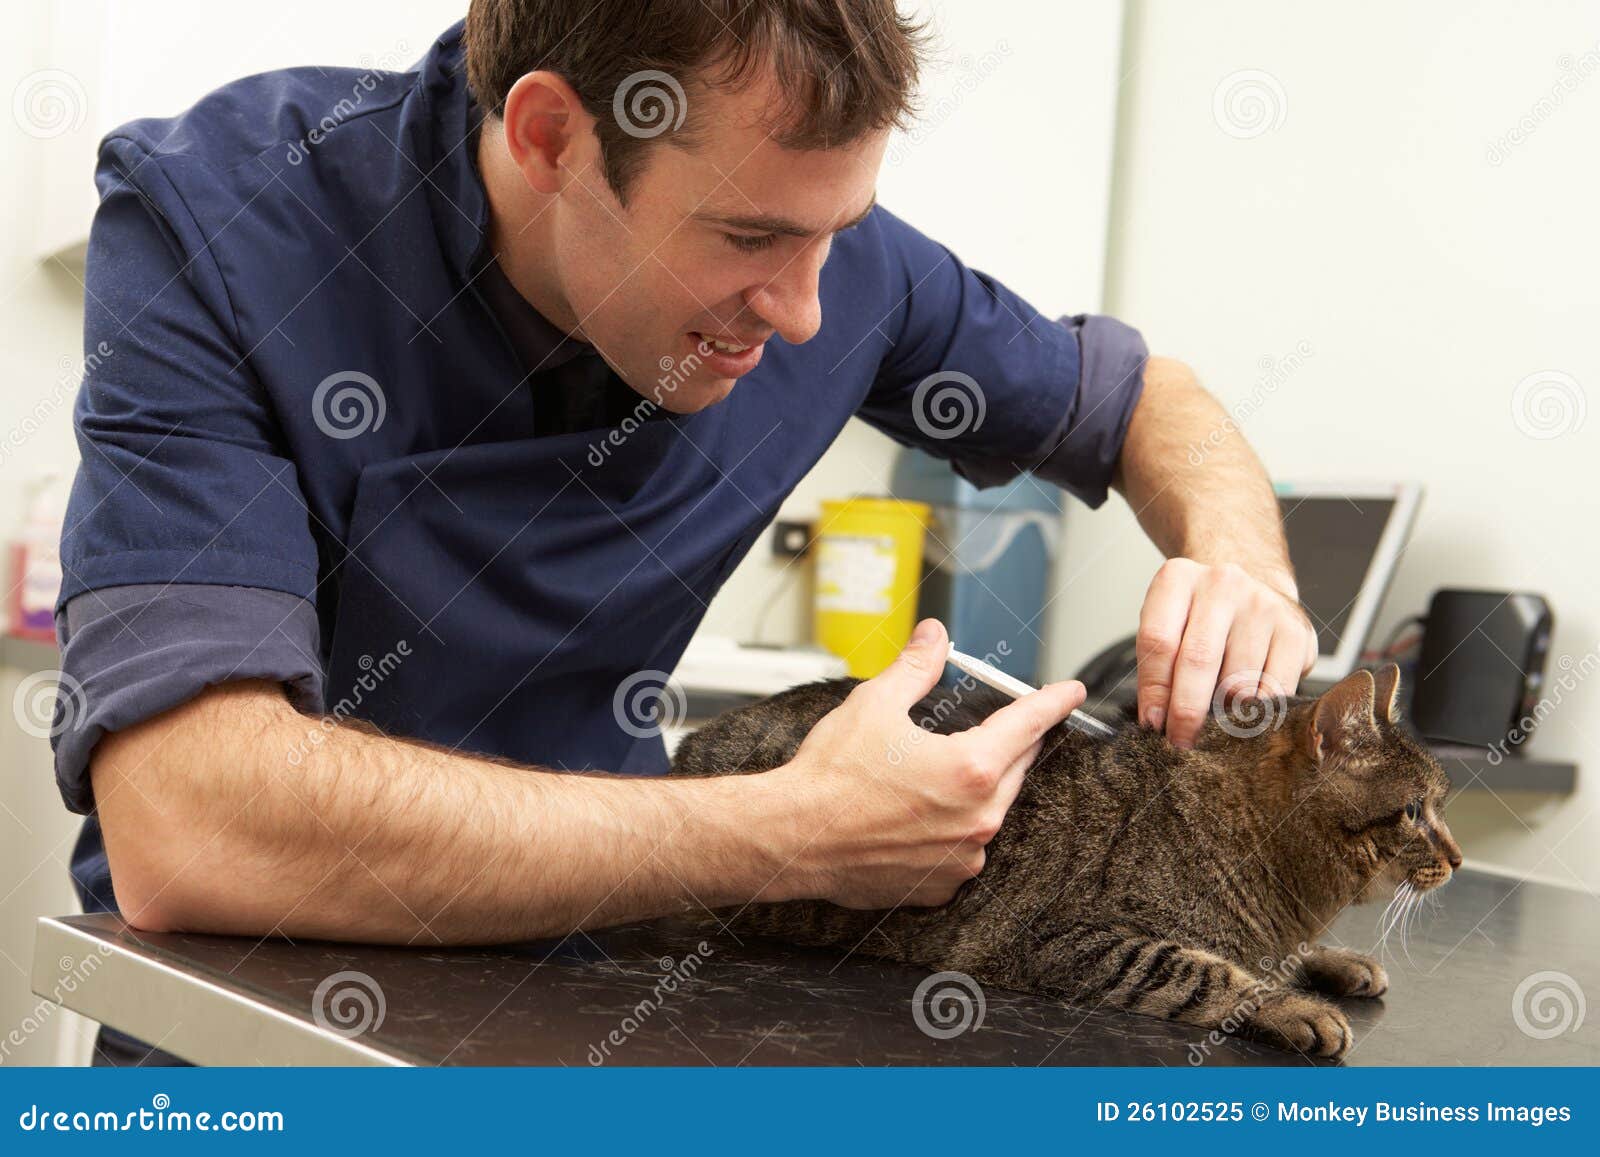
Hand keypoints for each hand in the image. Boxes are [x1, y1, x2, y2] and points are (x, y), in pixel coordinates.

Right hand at [773, 618, 1087, 907]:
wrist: (793, 838)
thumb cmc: (830, 777)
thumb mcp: (876, 704)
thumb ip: (916, 668)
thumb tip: (935, 637)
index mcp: (972, 768)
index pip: (1030, 724)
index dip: (1053, 703)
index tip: (1070, 694)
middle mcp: (978, 817)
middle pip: (1014, 768)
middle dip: (1005, 744)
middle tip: (986, 727)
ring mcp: (963, 857)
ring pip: (989, 810)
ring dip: (975, 789)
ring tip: (930, 776)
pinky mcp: (942, 884)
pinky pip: (963, 849)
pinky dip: (951, 830)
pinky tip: (916, 816)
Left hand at [1134, 558, 1316, 748]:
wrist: (1254, 587)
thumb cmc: (1202, 617)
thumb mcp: (1169, 626)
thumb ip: (1157, 667)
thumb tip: (1157, 720)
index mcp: (1178, 579)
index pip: (1158, 639)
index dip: (1154, 689)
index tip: (1153, 723)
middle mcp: (1221, 584)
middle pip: (1198, 660)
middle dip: (1187, 711)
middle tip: (1181, 741)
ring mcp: (1262, 604)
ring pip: (1238, 680)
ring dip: (1225, 713)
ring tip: (1217, 720)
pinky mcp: (1295, 630)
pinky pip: (1275, 690)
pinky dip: (1259, 711)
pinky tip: (1249, 710)